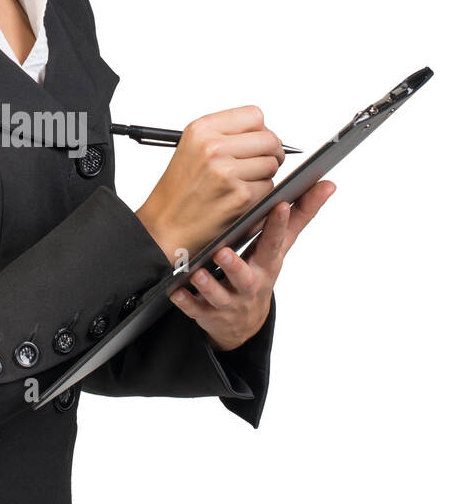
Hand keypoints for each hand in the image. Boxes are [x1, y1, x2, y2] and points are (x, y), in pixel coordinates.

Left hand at [168, 180, 336, 351]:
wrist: (242, 319)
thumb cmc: (261, 270)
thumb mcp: (281, 247)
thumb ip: (301, 215)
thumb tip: (327, 184)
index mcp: (267, 263)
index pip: (274, 243)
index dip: (278, 225)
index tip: (279, 204)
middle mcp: (249, 283)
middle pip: (243, 276)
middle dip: (234, 265)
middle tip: (223, 251)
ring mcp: (227, 301)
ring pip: (216, 294)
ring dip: (207, 284)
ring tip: (197, 272)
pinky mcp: (207, 313)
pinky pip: (193, 309)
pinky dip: (184, 301)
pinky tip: (175, 291)